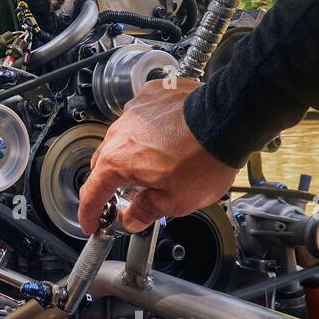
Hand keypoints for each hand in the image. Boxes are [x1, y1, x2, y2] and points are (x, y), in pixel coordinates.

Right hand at [76, 77, 236, 234]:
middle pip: (104, 164)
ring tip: (152, 166)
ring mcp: (134, 111)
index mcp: (118, 161)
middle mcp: (119, 133)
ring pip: (121, 139)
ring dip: (130, 155)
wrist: (229, 118)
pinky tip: (165, 138)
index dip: (89, 214)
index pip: (92, 193)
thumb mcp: (176, 201)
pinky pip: (140, 118)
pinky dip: (146, 131)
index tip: (91, 224)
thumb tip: (133, 218)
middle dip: (110, 183)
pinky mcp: (151, 95)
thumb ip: (146, 211)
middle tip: (125, 198)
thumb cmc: (203, 158)